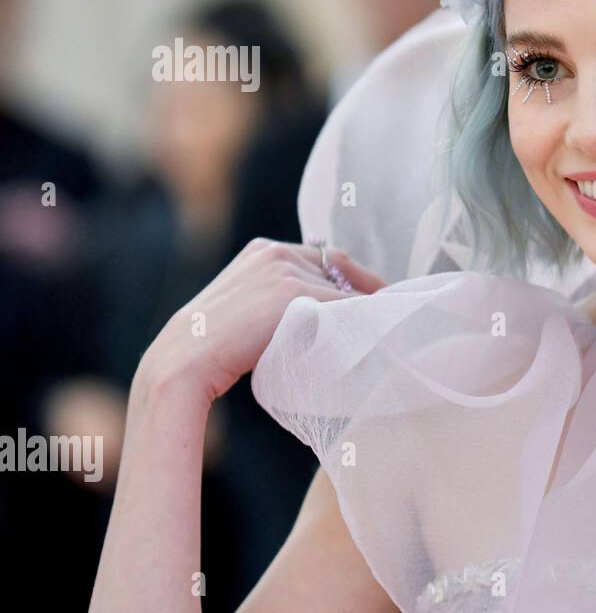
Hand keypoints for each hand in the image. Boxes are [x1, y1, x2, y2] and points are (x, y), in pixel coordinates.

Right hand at [137, 238, 385, 405]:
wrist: (184, 361)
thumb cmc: (214, 349)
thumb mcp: (248, 309)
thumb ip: (279, 299)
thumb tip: (322, 315)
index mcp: (263, 251)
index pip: (326, 258)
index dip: (357, 281)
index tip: (378, 298)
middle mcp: (276, 252)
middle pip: (342, 269)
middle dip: (368, 292)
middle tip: (393, 314)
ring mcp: (285, 271)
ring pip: (347, 291)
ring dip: (368, 312)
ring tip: (389, 332)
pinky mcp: (294, 293)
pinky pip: (347, 309)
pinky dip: (365, 323)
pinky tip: (379, 338)